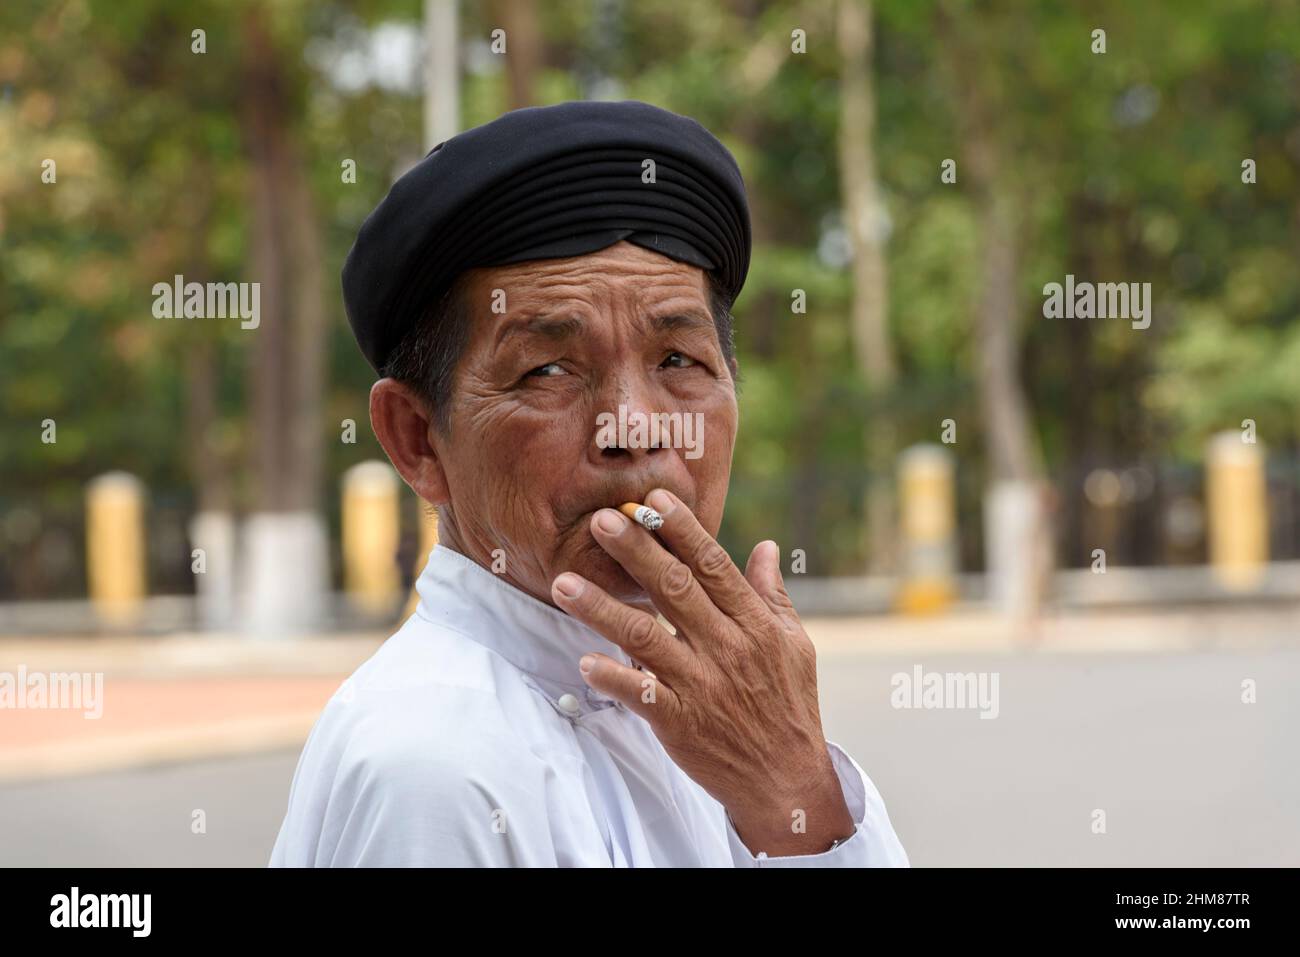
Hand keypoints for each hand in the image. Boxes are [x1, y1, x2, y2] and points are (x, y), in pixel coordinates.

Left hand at [549, 488, 854, 856]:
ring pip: (645, 637)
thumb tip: (764, 546)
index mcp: (754, 624)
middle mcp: (727, 648)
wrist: (788, 781)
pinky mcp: (680, 722)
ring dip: (602, 609)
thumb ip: (772, 594)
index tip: (653, 499)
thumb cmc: (790, 706)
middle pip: (674, 589)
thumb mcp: (795, 645)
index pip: (714, 566)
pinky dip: (612, 679)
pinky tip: (582, 661)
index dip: (682, 530)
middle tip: (601, 521)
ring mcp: (702, 685)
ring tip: (564, 584)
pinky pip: (640, 696)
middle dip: (636, 552)